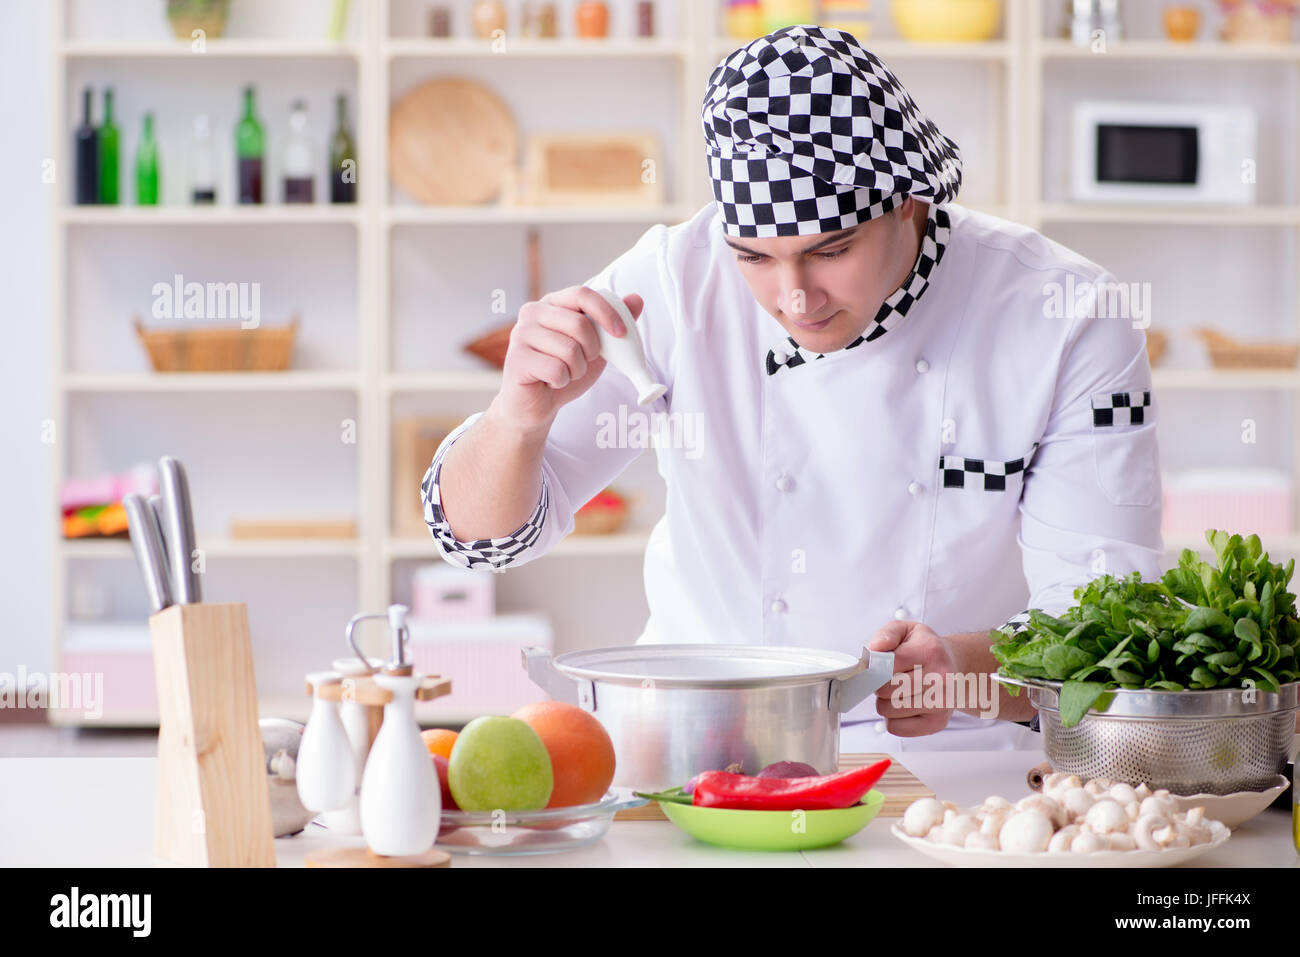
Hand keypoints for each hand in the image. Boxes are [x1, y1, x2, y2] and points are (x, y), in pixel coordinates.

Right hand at [493, 285, 644, 433]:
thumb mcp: (595, 347)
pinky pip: (556, 370)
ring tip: (565, 373)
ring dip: (577, 370)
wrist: (537, 404)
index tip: (621, 333)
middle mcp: (532, 313)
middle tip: (584, 362)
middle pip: (579, 324)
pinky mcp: (516, 359)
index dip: (606, 312)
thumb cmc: (564, 370)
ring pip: (569, 350)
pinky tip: (551, 382)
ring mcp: (521, 335)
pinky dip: (562, 381)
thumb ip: (612, 324)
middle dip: (592, 350)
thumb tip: (636, 299)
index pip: (582, 294)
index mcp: (552, 303)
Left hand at [868, 620, 955, 736]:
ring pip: (889, 710)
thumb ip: (887, 634)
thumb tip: (875, 648)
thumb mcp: (908, 630)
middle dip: (879, 685)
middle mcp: (940, 679)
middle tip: (888, 679)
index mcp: (931, 652)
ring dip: (885, 702)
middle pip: (885, 690)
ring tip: (898, 691)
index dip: (875, 666)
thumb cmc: (928, 649)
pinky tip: (904, 706)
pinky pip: (896, 728)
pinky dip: (893, 719)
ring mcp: (940, 704)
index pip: (887, 665)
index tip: (878, 665)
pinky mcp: (937, 723)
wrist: (957, 667)